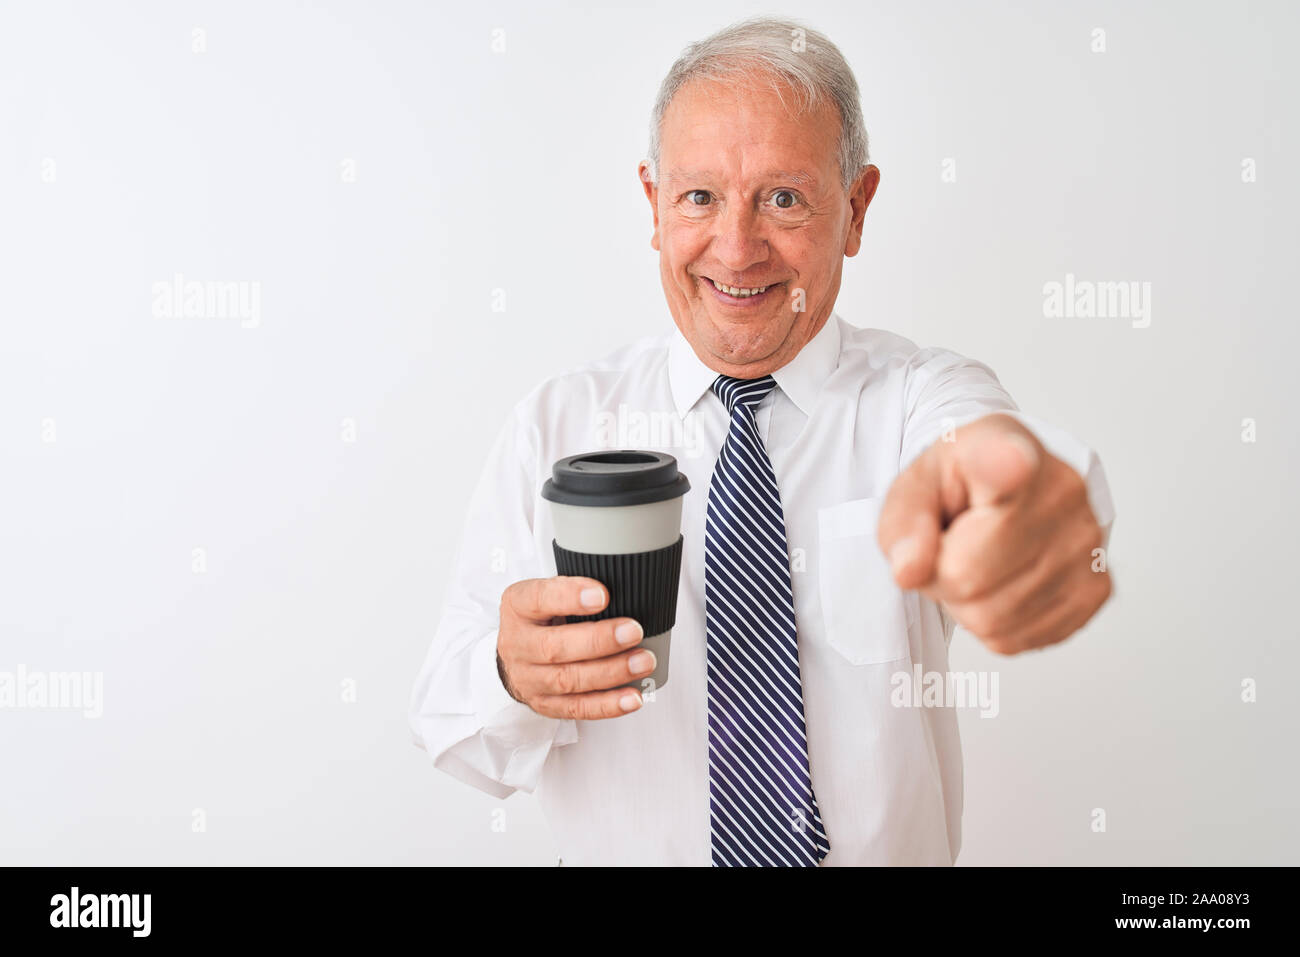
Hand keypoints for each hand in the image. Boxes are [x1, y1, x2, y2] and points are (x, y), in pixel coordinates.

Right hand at [497, 576, 655, 718]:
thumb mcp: (548, 592)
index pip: (539, 598)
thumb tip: (626, 593)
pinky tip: (632, 697)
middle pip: (555, 647)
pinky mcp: (544, 704)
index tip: (602, 595)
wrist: (517, 653)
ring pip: (569, 680)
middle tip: (633, 631)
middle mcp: (518, 644)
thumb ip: (577, 591)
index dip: (570, 597)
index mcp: (518, 606)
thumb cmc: (542, 617)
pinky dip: (608, 705)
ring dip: (611, 672)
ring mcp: (528, 678)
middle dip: (599, 641)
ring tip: (643, 662)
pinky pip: (577, 708)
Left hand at [876, 414, 1111, 653]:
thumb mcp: (916, 485)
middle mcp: (1061, 493)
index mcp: (1006, 449)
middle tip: (950, 546)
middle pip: (969, 578)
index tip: (1012, 460)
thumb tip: (909, 572)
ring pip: (991, 619)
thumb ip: (903, 523)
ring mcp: (1086, 543)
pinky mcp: (1096, 588)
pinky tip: (1002, 582)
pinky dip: (993, 623)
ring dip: (966, 603)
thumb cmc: (963, 484)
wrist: (1016, 484)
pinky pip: (1015, 639)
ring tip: (976, 560)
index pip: (1009, 463)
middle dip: (941, 575)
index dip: (1005, 468)